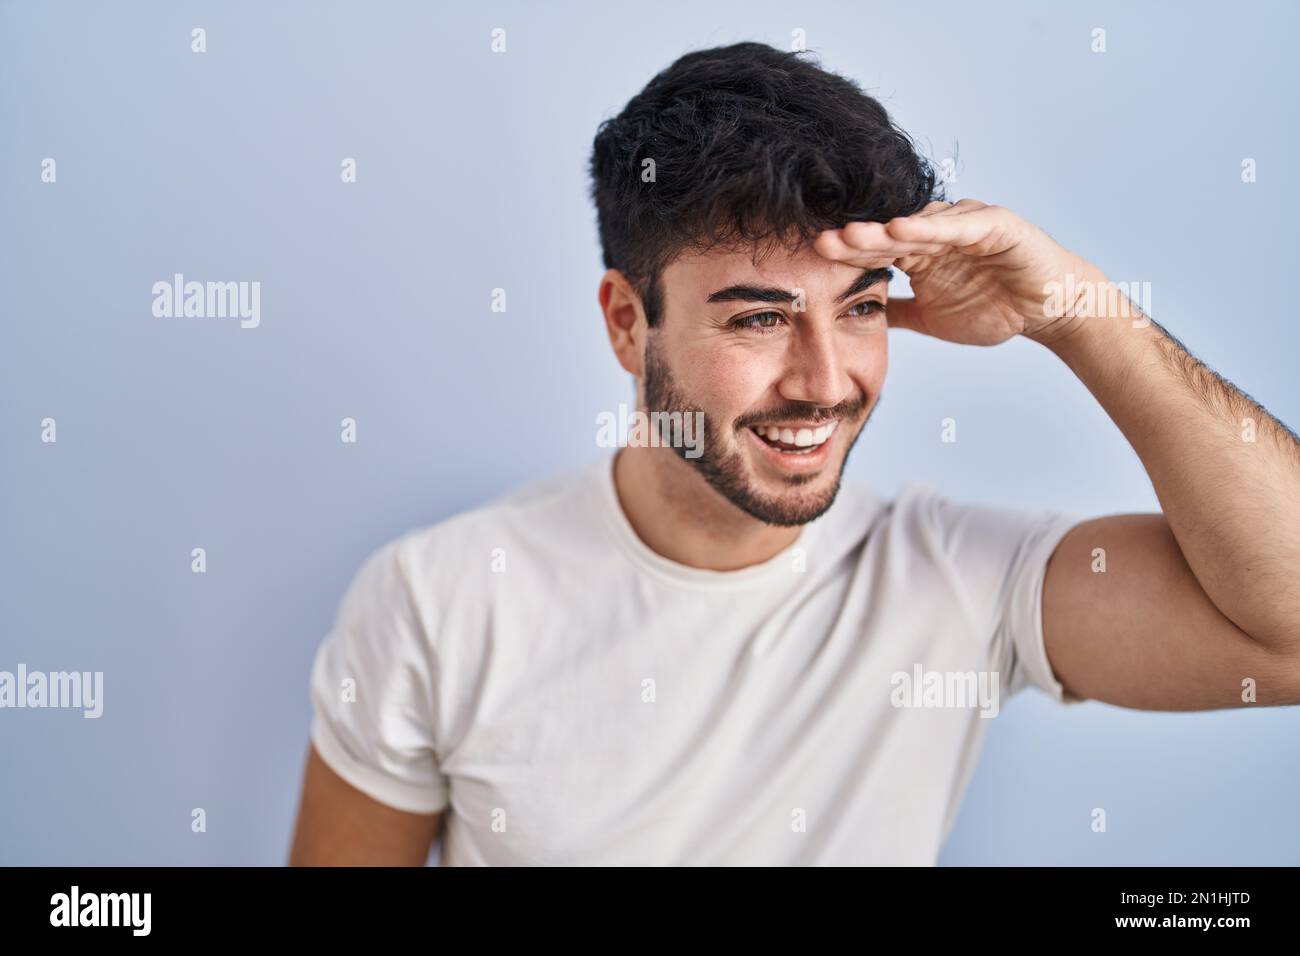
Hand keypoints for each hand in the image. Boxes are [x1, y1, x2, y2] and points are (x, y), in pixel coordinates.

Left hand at [812, 199, 1106, 345]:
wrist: (1047, 310)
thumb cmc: (994, 308)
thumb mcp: (930, 318)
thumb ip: (897, 313)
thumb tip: (858, 318)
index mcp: (919, 253)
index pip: (874, 252)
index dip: (845, 256)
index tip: (812, 261)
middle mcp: (936, 233)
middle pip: (888, 235)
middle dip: (854, 240)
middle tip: (820, 243)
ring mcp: (963, 224)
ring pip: (917, 226)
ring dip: (884, 231)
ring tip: (852, 235)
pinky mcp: (993, 223)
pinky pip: (959, 225)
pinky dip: (932, 227)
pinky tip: (903, 229)